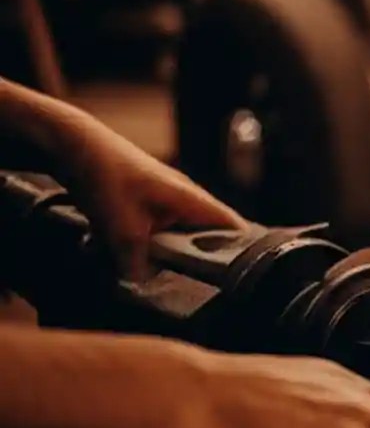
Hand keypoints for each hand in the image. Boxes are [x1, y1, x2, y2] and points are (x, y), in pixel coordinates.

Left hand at [59, 117, 247, 279]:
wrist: (71, 144)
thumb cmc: (105, 173)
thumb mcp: (120, 226)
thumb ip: (134, 260)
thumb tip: (139, 283)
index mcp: (190, 199)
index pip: (230, 226)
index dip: (240, 249)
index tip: (237, 275)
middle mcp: (182, 199)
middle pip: (198, 237)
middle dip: (183, 260)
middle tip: (175, 281)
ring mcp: (160, 199)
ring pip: (167, 236)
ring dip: (149, 252)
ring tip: (130, 263)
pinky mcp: (140, 201)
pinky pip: (145, 229)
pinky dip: (129, 241)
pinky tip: (105, 246)